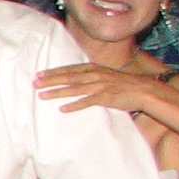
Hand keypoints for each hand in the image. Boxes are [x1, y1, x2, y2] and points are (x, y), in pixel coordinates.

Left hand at [36, 61, 162, 115]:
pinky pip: (87, 102)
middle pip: (68, 77)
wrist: (144, 90)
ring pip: (74, 89)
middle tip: (34, 84)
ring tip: (42, 96)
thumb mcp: (106, 75)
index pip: (69, 69)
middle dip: (50, 80)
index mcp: (94, 69)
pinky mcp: (106, 97)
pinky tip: (62, 109)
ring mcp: (100, 86)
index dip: (53, 72)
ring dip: (57, 92)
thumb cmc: (124, 84)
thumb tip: (76, 79)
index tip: (38, 74)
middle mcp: (95, 76)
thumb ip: (91, 76)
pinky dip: (74, 105)